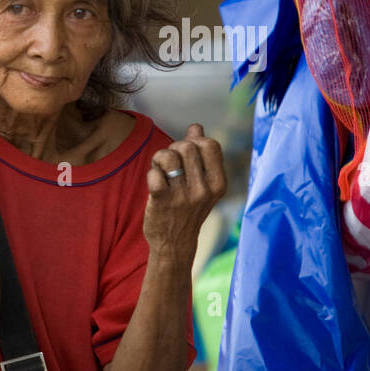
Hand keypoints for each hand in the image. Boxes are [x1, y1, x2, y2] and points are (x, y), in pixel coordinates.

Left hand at [143, 124, 226, 259]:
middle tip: (168, 164)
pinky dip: (151, 174)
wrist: (175, 243)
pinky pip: (154, 173)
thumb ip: (200, 154)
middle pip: (186, 146)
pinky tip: (155, 183)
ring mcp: (183, 196)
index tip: (186, 155)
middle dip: (173, 149)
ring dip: (159, 159)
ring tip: (160, 170)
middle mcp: (203, 189)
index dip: (194, 142)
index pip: (209, 144)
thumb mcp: (202, 184)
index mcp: (218, 182)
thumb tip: (195, 127)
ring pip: (168, 155)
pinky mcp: (162, 201)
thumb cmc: (188, 208)